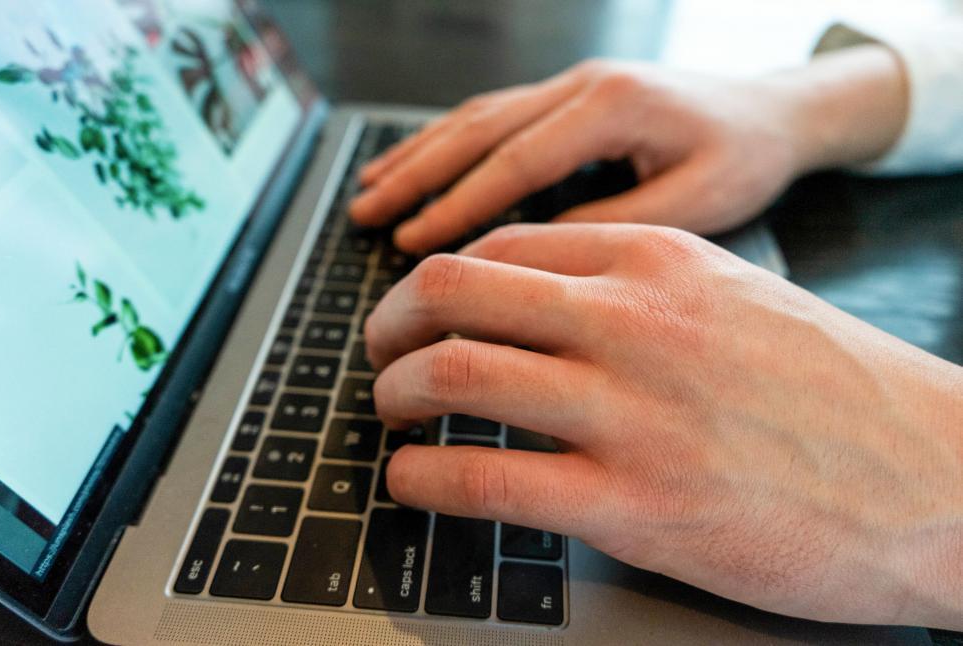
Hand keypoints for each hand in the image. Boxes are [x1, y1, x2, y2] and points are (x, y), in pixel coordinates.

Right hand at [350, 48, 906, 252]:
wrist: (777, 111)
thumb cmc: (745, 158)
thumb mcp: (696, 202)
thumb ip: (617, 223)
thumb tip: (538, 252)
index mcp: (613, 106)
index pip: (518, 162)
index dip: (461, 205)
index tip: (414, 246)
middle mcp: (584, 84)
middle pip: (480, 129)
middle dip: (418, 174)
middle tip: (367, 214)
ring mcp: (573, 84)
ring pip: (478, 117)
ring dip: (420, 153)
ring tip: (370, 189)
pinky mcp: (570, 95)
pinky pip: (495, 115)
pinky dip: (448, 143)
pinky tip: (417, 164)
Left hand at [365, 223, 962, 628]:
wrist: (935, 481)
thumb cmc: (837, 392)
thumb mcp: (735, 299)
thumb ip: (636, 292)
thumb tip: (536, 306)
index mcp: (660, 261)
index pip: (504, 246)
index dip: (441, 279)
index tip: (422, 309)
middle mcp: (635, 320)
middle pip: (457, 289)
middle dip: (392, 322)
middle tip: (381, 354)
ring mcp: (631, 411)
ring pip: (456, 372)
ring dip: (395, 393)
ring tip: (390, 414)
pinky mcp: (633, 506)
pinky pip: (486, 480)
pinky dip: (425, 475)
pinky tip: (414, 479)